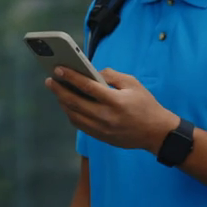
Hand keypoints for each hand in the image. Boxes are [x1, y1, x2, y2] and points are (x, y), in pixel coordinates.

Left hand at [48, 67, 176, 153]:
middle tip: (50, 80)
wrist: (156, 132)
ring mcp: (101, 129)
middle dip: (59, 90)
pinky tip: (68, 105)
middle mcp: (105, 116)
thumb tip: (92, 72)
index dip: (70, 77)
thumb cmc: (146, 105)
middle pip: (75, 102)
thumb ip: (112, 76)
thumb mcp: (133, 84)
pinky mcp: (99, 137)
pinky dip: (71, 114)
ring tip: (57, 91)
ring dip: (62, 102)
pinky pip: (79, 125)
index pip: (87, 87)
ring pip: (73, 115)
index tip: (58, 69)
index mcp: (115, 101)